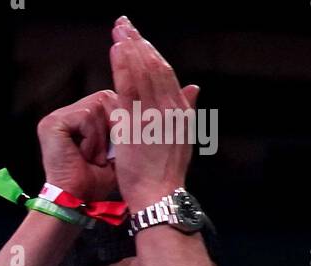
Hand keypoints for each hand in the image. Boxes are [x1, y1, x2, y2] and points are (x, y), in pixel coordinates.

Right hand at [37, 88, 121, 202]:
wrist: (79, 202)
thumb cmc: (96, 181)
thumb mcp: (117, 147)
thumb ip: (124, 122)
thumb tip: (141, 100)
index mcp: (76, 117)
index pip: (107, 99)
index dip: (119, 120)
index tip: (113, 148)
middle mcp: (64, 114)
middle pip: (103, 98)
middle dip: (111, 128)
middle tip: (103, 157)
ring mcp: (55, 117)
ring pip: (95, 107)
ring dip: (100, 139)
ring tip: (93, 159)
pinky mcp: (51, 123)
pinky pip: (85, 116)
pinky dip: (92, 139)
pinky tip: (84, 156)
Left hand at [107, 16, 199, 207]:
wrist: (159, 196)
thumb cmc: (166, 175)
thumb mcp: (182, 140)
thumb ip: (187, 110)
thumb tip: (194, 88)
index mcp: (181, 110)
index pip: (166, 73)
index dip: (152, 53)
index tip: (139, 39)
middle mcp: (170, 107)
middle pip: (154, 65)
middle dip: (139, 42)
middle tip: (125, 24)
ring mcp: (154, 113)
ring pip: (143, 71)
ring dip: (130, 48)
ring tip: (119, 30)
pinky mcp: (138, 123)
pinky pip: (130, 87)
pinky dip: (123, 66)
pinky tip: (116, 50)